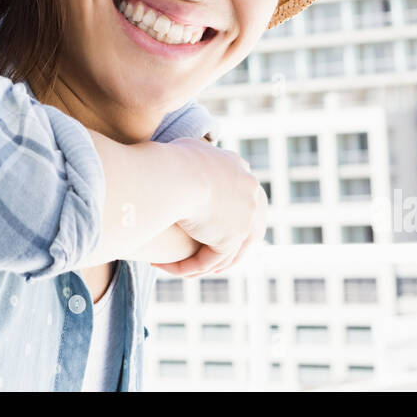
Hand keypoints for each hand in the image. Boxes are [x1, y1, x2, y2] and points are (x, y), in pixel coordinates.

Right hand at [150, 137, 266, 277]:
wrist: (175, 174)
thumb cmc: (170, 159)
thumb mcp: (185, 148)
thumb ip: (193, 153)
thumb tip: (189, 153)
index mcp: (240, 169)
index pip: (244, 194)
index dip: (229, 211)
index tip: (208, 221)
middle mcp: (249, 193)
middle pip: (249, 225)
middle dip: (230, 243)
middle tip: (207, 254)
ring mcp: (244, 218)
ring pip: (230, 250)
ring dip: (207, 262)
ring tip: (186, 268)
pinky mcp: (231, 239)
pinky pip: (209, 259)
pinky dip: (188, 266)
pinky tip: (167, 267)